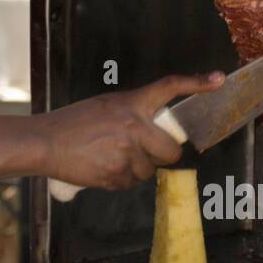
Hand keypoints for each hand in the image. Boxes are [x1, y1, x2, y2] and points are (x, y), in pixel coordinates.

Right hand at [42, 73, 223, 190]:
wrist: (45, 142)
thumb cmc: (72, 122)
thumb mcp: (105, 105)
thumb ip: (131, 113)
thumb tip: (150, 126)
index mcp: (131, 104)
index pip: (169, 88)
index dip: (196, 83)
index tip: (218, 80)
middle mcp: (134, 127)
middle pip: (171, 150)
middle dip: (162, 155)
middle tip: (145, 152)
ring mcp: (126, 153)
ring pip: (149, 170)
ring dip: (136, 169)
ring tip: (110, 158)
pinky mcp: (116, 175)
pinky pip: (130, 183)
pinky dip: (120, 179)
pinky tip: (102, 168)